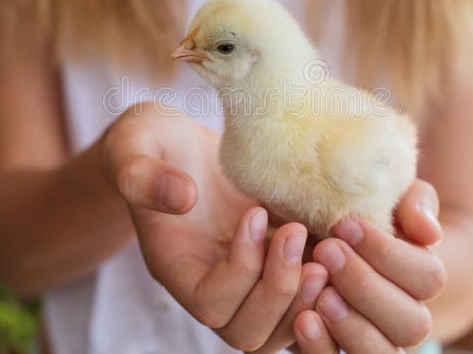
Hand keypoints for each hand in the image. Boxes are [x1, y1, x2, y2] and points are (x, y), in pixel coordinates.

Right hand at [103, 103, 327, 352]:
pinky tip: (338, 239)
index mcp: (175, 264)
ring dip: (308, 298)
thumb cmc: (149, 141)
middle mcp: (211, 283)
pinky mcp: (273, 262)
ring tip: (329, 249)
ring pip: (280, 329)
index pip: (209, 303)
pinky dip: (325, 283)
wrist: (175, 142)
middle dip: (281, 292)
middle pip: (247, 332)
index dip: (239, 269)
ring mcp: (245, 278)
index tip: (253, 213)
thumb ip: (142, 174)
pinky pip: (304, 300)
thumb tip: (182, 197)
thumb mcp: (133, 144)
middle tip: (299, 236)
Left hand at [293, 180, 445, 352]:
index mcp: (422, 279)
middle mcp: (405, 319)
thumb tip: (428, 232)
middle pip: (410, 323)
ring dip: (352, 325)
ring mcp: (374, 341)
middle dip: (367, 286)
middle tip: (326, 250)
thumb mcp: (392, 199)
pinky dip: (321, 348)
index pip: (427, 278)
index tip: (346, 224)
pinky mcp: (336, 351)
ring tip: (320, 293)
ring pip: (382, 353)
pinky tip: (302, 320)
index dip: (388, 253)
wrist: (326, 241)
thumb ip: (415, 205)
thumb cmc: (363, 216)